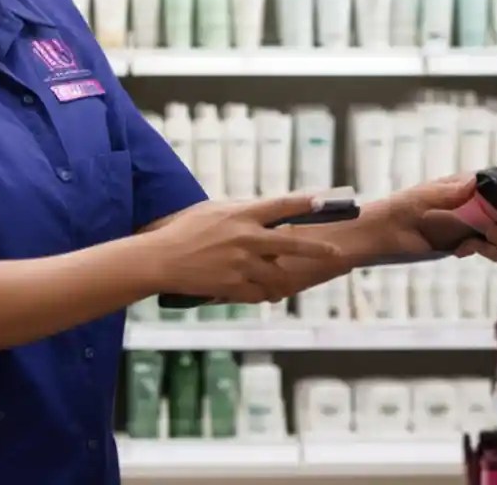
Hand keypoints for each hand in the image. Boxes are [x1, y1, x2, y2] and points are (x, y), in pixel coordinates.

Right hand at [153, 196, 342, 303]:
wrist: (161, 259)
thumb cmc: (182, 231)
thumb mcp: (211, 212)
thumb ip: (239, 212)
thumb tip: (261, 211)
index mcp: (241, 215)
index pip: (281, 206)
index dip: (305, 204)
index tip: (325, 202)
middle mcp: (246, 238)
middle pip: (292, 243)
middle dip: (317, 248)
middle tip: (335, 252)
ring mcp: (241, 263)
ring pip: (278, 275)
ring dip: (285, 280)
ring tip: (290, 284)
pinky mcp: (233, 285)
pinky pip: (260, 293)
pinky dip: (263, 294)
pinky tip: (263, 294)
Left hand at [377, 165, 496, 262]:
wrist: (386, 233)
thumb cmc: (406, 206)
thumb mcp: (431, 196)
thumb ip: (457, 192)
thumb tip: (478, 179)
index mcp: (469, 184)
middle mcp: (476, 203)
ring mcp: (472, 224)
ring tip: (487, 238)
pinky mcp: (465, 243)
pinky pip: (488, 248)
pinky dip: (488, 251)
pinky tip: (477, 251)